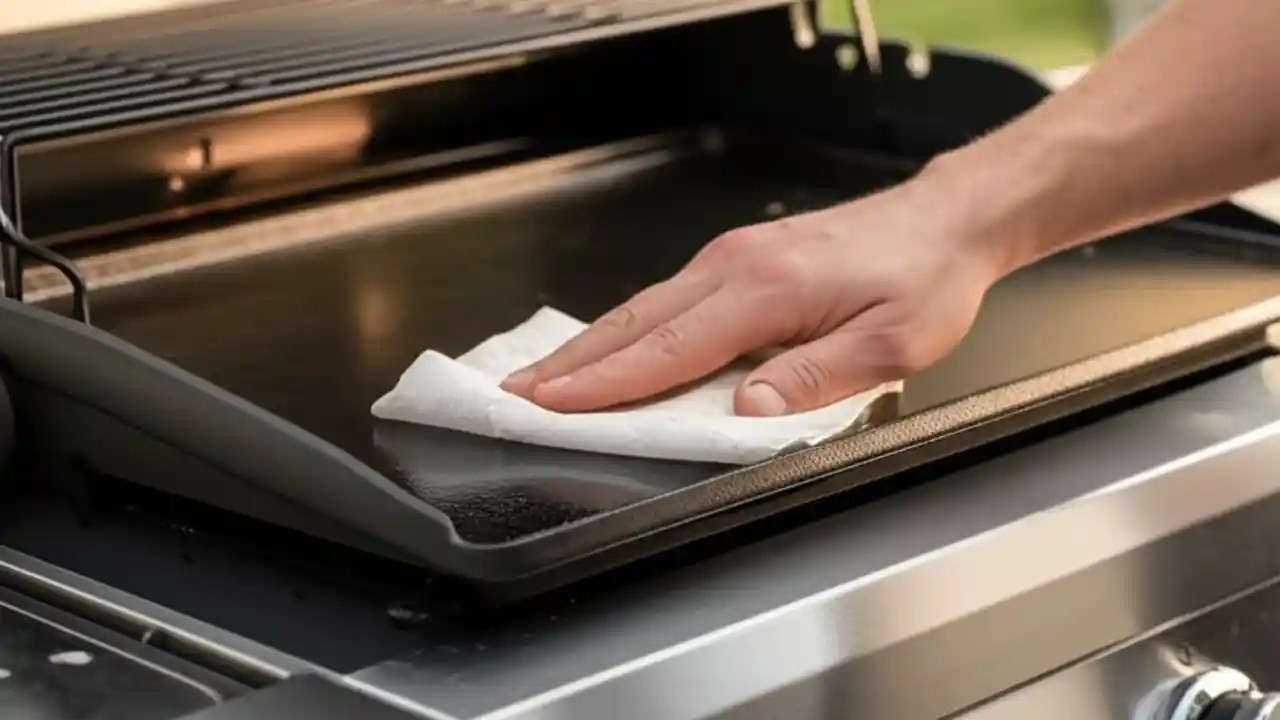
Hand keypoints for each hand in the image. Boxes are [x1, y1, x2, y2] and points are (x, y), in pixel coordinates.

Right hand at [502, 177, 1005, 415]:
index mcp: (765, 290)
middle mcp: (736, 266)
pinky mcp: (741, 259)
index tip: (552, 403)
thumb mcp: (890, 344)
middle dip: (571, 362)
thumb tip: (747, 406)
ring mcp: (733, 257)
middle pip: (634, 322)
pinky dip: (627, 326)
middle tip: (515, 391)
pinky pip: (668, 297)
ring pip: (644, 306)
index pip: (666, 349)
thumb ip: (814, 378)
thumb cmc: (923, 280)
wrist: (944, 222)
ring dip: (590, 344)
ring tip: (545, 375)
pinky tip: (610, 344)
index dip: (603, 384)